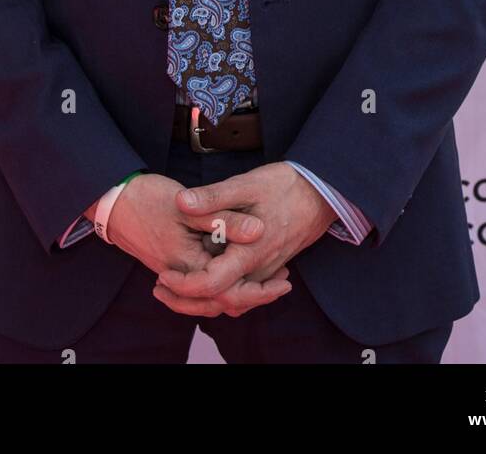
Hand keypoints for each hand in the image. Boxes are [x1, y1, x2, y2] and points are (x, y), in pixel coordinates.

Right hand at [97, 173, 292, 312]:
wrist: (112, 201)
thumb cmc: (147, 199)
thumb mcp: (188, 206)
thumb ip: (223, 219)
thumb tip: (259, 229)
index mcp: (188, 264)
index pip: (230, 290)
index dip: (260, 290)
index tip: (284, 280)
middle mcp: (182, 276)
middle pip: (223, 302)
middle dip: (255, 296)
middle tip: (282, 285)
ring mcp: (175, 274)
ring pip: (211, 299)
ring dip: (239, 292)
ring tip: (265, 282)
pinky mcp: (172, 266)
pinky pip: (201, 288)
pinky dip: (221, 286)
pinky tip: (234, 271)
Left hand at [152, 163, 335, 317]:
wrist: (323, 192)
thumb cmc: (286, 186)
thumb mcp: (246, 185)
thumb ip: (213, 197)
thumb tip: (181, 203)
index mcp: (249, 252)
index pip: (211, 284)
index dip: (183, 285)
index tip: (163, 275)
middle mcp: (258, 268)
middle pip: (220, 301)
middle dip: (188, 300)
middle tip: (162, 286)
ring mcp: (266, 270)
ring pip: (234, 298)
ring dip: (205, 296)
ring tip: (179, 284)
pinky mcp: (271, 266)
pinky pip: (245, 289)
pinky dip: (225, 289)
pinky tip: (211, 275)